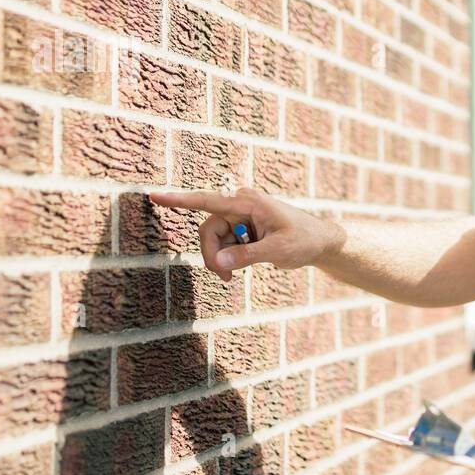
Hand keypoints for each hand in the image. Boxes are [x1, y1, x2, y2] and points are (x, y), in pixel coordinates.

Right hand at [145, 186, 340, 281]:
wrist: (320, 242)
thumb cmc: (304, 240)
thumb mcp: (278, 250)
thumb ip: (247, 256)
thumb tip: (219, 261)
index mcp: (248, 202)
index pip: (207, 201)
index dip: (179, 200)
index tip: (154, 196)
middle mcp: (240, 205)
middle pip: (208, 231)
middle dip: (212, 255)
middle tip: (225, 278)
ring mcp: (240, 217)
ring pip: (214, 240)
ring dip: (220, 259)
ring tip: (235, 276)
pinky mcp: (242, 228)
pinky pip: (223, 244)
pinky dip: (227, 258)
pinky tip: (240, 267)